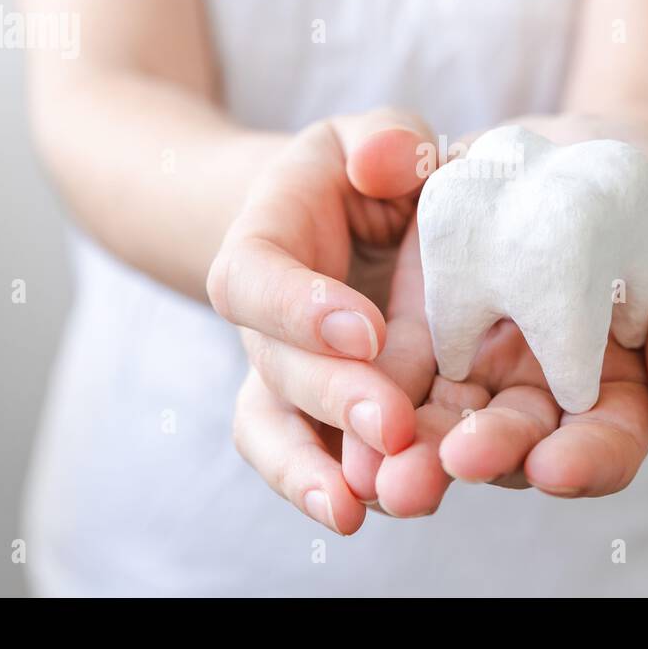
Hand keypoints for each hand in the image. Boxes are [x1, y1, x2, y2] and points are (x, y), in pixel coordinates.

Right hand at [209, 108, 440, 534]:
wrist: (353, 225)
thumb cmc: (371, 172)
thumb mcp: (381, 136)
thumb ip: (387, 139)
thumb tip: (380, 159)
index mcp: (266, 237)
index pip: (256, 275)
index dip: (298, 306)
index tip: (364, 329)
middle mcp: (263, 319)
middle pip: (277, 365)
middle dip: (332, 397)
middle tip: (392, 425)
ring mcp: (284, 372)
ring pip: (277, 427)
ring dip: (317, 467)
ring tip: (362, 503)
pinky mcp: (320, 413)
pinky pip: (306, 455)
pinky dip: (325, 486)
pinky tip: (363, 512)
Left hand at [351, 113, 647, 516]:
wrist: (574, 148)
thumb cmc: (645, 195)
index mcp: (618, 385)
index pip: (609, 440)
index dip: (587, 461)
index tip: (553, 466)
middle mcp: (546, 393)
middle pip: (517, 444)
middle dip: (479, 459)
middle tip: (435, 474)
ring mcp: (484, 368)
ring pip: (448, 422)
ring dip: (411, 449)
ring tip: (376, 470)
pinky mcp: (430, 332)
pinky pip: (399, 371)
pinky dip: (374, 392)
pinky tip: (346, 403)